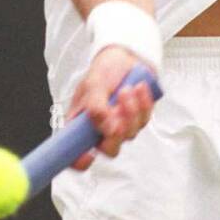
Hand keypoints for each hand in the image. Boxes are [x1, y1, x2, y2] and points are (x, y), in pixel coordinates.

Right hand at [65, 46, 156, 171]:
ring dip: (130, 111)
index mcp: (80, 125)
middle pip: (109, 150)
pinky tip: (139, 87)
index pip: (75, 154)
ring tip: (126, 89)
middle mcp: (100, 131)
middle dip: (116, 133)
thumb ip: (96, 107)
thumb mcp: (93, 84)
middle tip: (116, 110)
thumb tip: (107, 129)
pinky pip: (144, 120)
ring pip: (129, 134)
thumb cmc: (103, 71)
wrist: (123, 57)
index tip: (88, 156)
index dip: (79, 161)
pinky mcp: (137, 120)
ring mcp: (120, 127)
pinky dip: (143, 103)